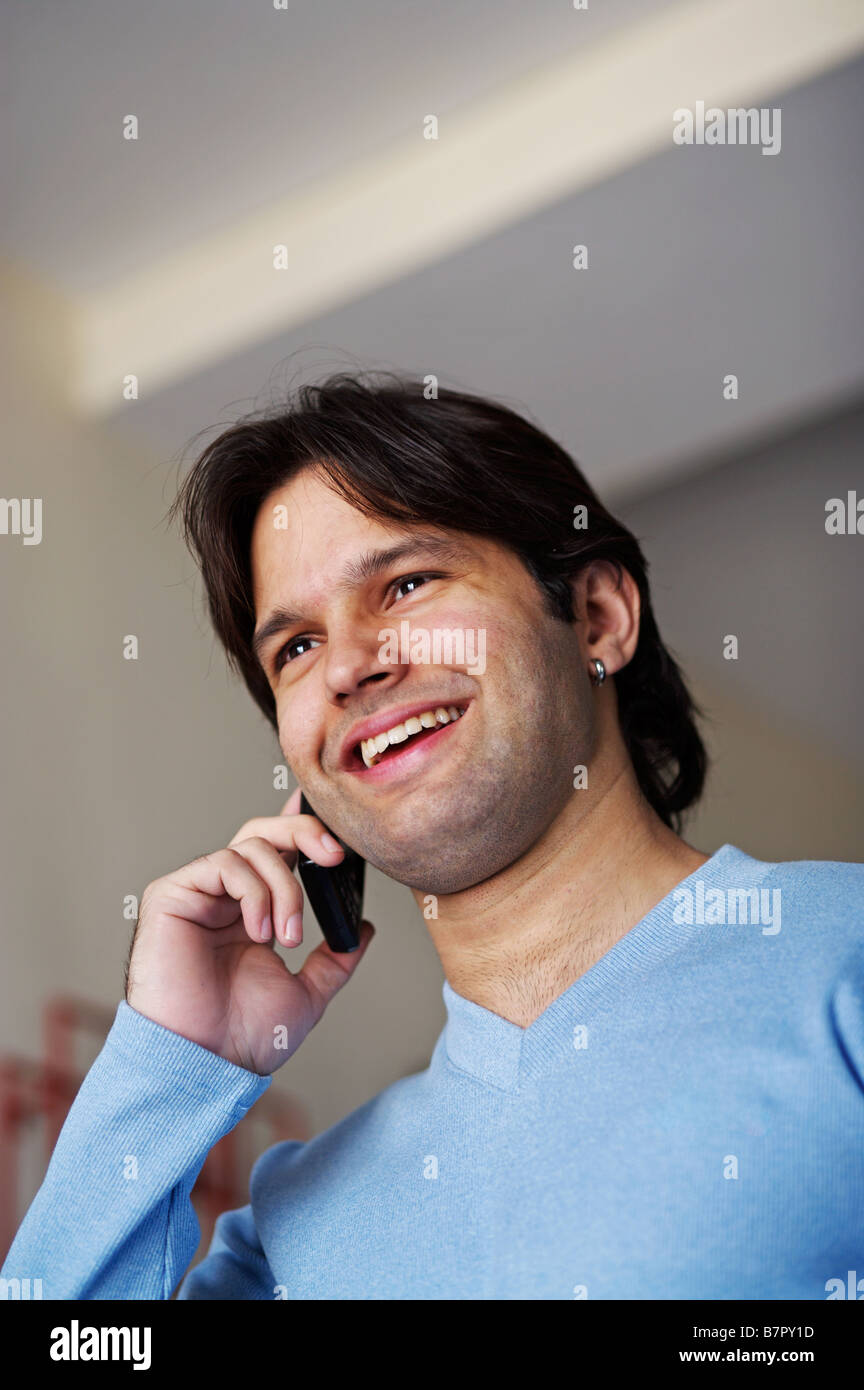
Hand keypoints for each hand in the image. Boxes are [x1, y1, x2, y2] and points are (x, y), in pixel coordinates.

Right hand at [126, 788, 374, 1073]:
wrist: (204, 1063)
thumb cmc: (242, 1038)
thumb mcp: (306, 994)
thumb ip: (334, 960)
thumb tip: (363, 929)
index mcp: (253, 913)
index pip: (279, 854)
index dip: (306, 831)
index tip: (340, 839)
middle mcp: (225, 897)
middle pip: (265, 832)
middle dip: (305, 831)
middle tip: (335, 856)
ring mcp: (198, 893)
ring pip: (252, 846)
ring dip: (284, 888)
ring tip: (288, 936)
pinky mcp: (172, 894)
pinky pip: (224, 864)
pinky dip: (255, 893)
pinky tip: (259, 931)